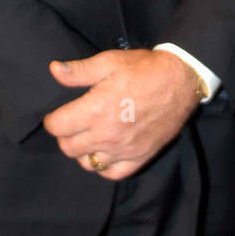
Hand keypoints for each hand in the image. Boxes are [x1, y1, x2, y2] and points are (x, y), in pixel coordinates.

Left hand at [43, 48, 200, 179]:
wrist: (181, 80)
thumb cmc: (144, 69)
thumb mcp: (109, 62)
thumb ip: (79, 71)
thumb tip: (53, 70)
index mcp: (96, 110)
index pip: (58, 127)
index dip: (52, 120)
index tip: (57, 115)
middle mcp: (107, 134)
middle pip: (69, 148)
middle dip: (65, 135)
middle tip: (73, 123)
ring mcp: (124, 149)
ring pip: (88, 163)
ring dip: (83, 151)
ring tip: (88, 137)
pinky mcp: (139, 157)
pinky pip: (113, 173)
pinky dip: (104, 166)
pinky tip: (105, 152)